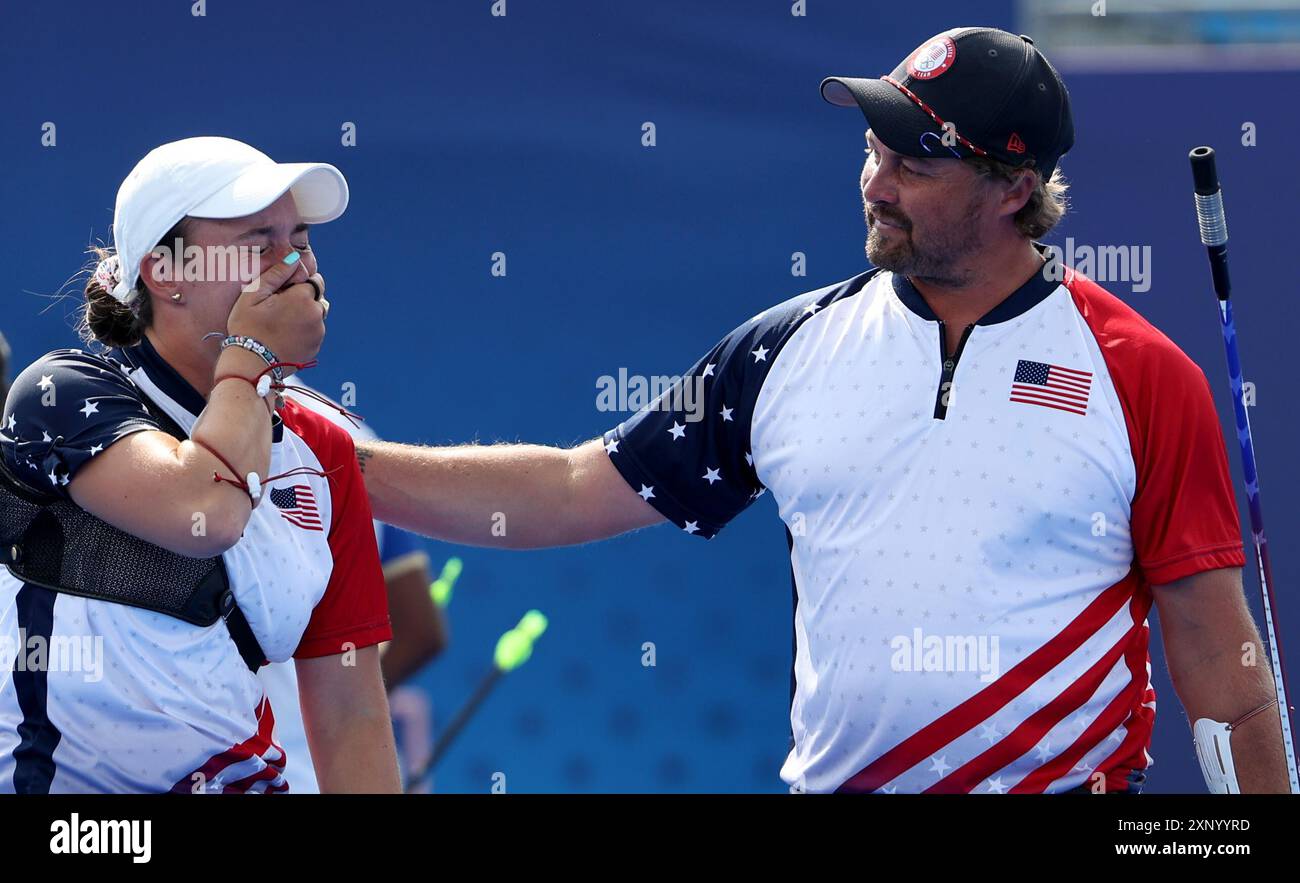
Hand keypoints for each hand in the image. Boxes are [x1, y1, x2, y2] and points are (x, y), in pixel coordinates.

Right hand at [226, 250, 328, 366]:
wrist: (251, 363)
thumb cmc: (248, 326)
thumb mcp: (254, 294)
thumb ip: (277, 274)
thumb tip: (294, 258)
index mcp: (302, 298)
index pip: (313, 280)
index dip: (298, 284)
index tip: (282, 293)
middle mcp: (316, 314)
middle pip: (318, 297)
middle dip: (304, 298)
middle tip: (280, 309)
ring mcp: (318, 333)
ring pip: (317, 315)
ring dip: (306, 314)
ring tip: (282, 323)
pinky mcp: (316, 347)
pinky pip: (314, 332)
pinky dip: (305, 330)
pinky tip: (285, 335)